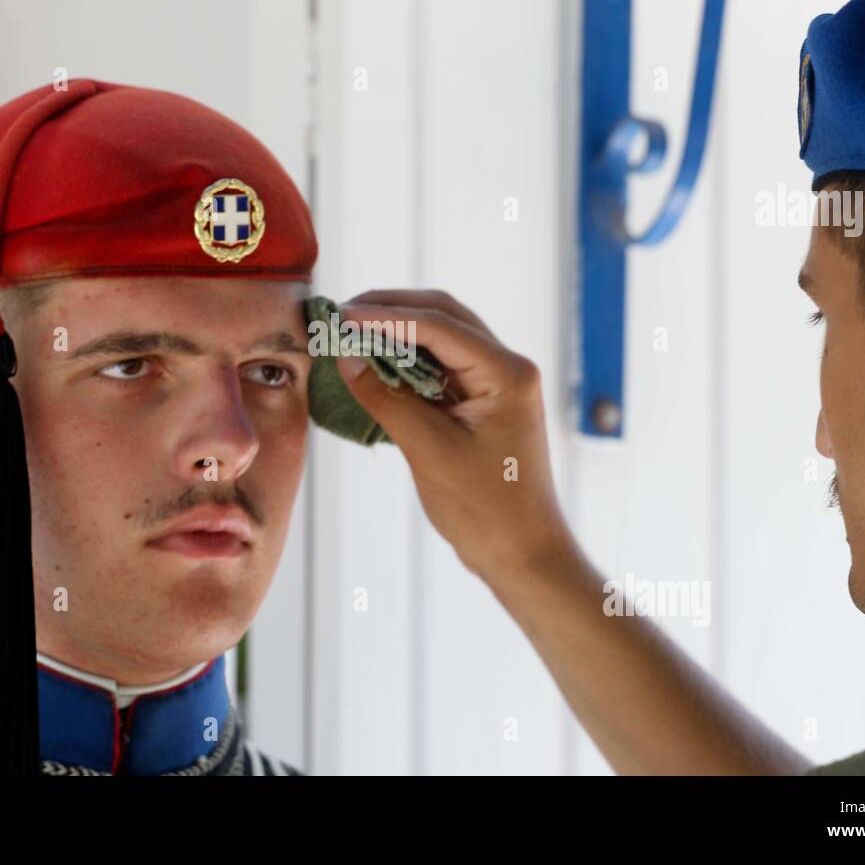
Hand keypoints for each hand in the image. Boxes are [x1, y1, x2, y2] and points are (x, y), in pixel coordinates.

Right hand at [334, 289, 571, 583]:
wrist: (522, 553)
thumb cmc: (485, 509)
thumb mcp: (428, 451)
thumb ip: (385, 398)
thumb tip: (346, 356)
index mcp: (507, 373)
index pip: (439, 326)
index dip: (386, 316)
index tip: (342, 316)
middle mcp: (508, 368)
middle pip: (444, 318)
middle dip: (392, 311)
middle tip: (342, 315)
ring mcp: (497, 384)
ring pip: (441, 339)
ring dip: (397, 333)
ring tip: (351, 333)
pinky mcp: (483, 402)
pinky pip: (441, 367)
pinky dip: (406, 361)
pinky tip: (374, 363)